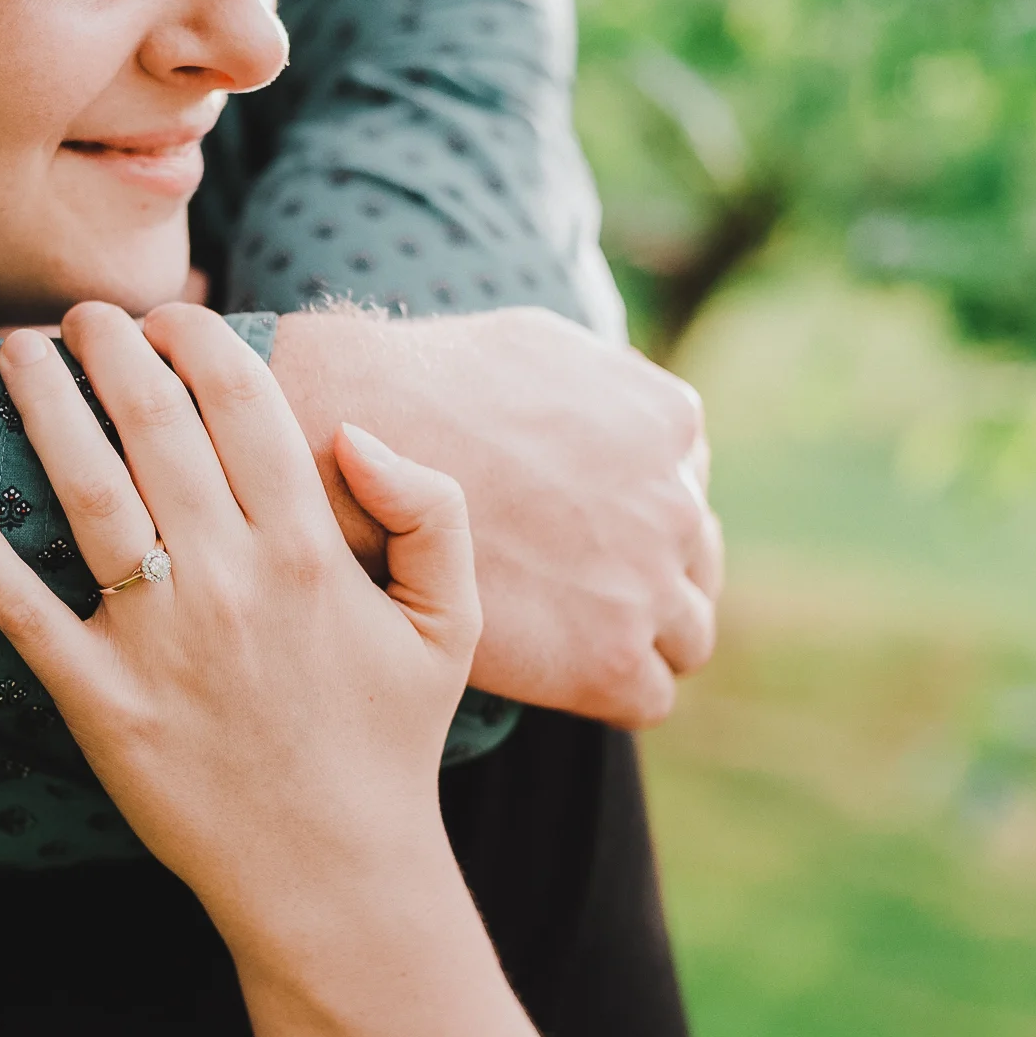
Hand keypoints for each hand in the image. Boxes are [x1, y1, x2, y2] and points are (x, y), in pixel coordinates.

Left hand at [0, 302, 479, 931]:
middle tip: (80, 314)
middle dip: (111, 347)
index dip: (198, 339)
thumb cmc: (388, 739)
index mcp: (312, 550)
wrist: (334, 874)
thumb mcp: (453, 621)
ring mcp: (157, 638)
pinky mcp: (99, 698)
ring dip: (44, 403)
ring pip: (85, 488)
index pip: (242, 402)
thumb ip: (433, 510)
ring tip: (13, 348)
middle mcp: (230, 580)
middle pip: (153, 424)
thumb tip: (353, 430)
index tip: (169, 317)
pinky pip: (21, 607)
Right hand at [270, 306, 720, 727]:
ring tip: (561, 640)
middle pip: (692, 560)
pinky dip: (609, 690)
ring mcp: (648, 584)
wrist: (342, 446)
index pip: (683, 487)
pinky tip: (550, 676)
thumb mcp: (536, 341)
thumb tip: (608, 397)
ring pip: (687, 634)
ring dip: (640, 637)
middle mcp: (673, 504)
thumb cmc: (418, 387)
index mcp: (665, 422)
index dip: (631, 513)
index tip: (578, 529)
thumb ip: (596, 379)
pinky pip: (648, 695)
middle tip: (571, 587)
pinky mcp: (608, 656)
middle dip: (643, 572)